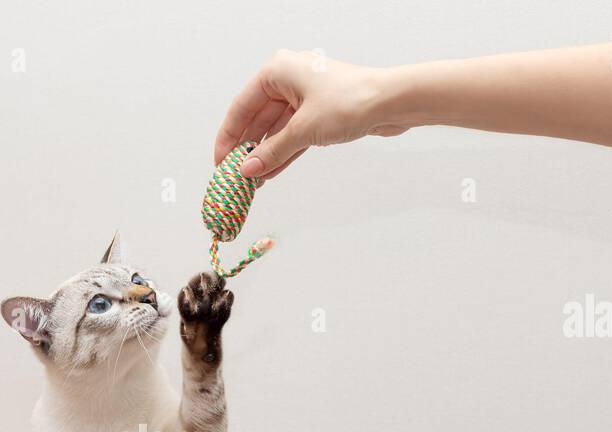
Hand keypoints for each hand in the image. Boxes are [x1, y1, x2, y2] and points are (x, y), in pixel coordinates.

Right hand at [213, 49, 409, 180]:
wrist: (392, 103)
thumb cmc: (349, 101)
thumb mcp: (303, 130)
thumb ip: (272, 152)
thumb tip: (246, 172)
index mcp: (277, 71)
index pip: (241, 108)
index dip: (229, 138)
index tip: (220, 163)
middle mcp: (288, 80)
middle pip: (257, 119)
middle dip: (247, 150)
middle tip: (234, 176)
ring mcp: (304, 96)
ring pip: (275, 130)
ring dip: (265, 155)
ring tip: (251, 181)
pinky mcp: (319, 112)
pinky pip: (292, 135)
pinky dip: (282, 153)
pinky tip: (270, 173)